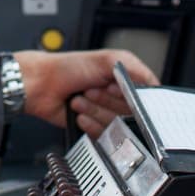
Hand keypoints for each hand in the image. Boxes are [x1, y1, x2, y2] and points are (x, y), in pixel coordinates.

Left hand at [12, 49, 158, 133]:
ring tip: (81, 99)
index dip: (132, 96)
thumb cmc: (67, 67)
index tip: (115, 88)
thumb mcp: (105, 59)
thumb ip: (134, 68)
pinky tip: (79, 113)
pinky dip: (90, 124)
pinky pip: (104, 136)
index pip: (145, 98)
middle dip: (108, 101)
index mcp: (124, 80)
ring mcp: (105, 113)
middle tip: (92, 89)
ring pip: (116, 125)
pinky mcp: (94, 128)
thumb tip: (153, 84)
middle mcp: (117, 98)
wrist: (41, 85)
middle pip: (130, 114)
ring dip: (95, 111)